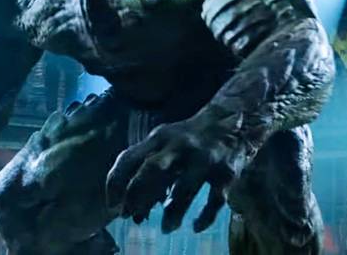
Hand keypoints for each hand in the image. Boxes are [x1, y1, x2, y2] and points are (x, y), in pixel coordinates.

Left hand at [106, 111, 247, 232]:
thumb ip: (149, 168)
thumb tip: (133, 208)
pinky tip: (196, 226)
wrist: (234, 119)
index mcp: (160, 138)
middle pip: (152, 169)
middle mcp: (180, 146)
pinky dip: (205, 216)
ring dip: (172, 212)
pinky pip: (215, 199)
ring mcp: (204, 159)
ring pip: (184, 189)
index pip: (130, 157)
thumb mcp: (166, 142)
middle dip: (137, 194)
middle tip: (129, 214)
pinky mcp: (226, 173)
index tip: (112, 204)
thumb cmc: (190, 138)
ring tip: (165, 228)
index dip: (116, 182)